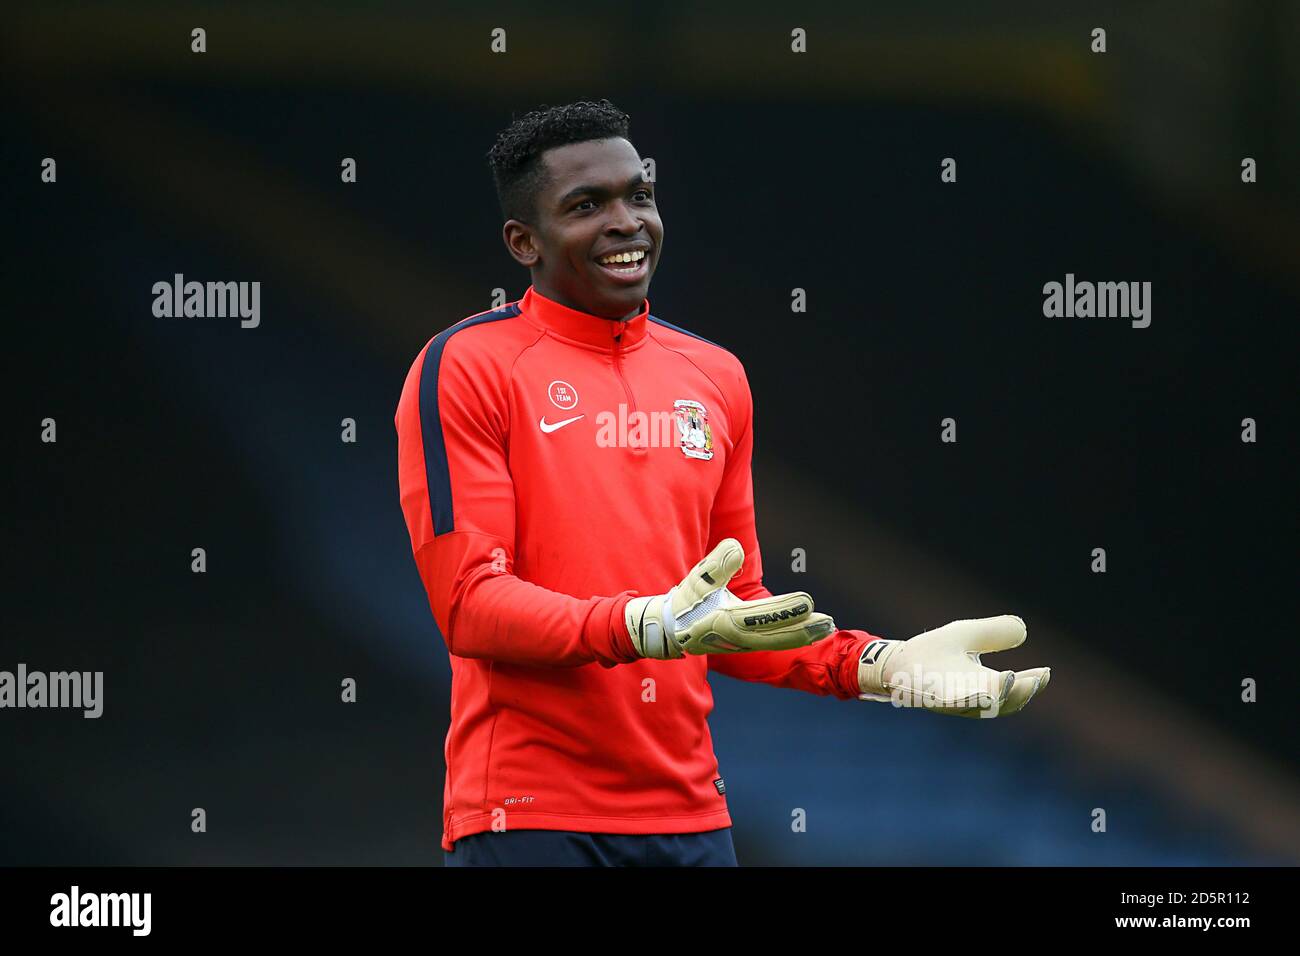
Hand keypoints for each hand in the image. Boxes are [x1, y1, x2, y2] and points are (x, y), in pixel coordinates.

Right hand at [624, 538, 836, 658]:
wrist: (666, 629)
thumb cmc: (684, 602)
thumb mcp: (696, 579)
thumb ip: (716, 563)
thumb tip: (736, 546)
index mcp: (725, 621)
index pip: (762, 616)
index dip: (786, 610)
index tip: (808, 601)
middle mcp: (736, 637)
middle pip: (777, 636)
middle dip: (804, 630)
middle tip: (829, 622)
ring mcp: (741, 644)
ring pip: (777, 641)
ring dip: (802, 635)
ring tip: (826, 626)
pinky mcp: (743, 644)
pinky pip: (772, 641)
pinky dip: (790, 637)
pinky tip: (805, 631)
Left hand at [857, 615, 1049, 717]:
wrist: (894, 663)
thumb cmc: (930, 654)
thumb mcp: (967, 635)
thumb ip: (993, 632)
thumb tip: (1023, 629)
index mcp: (983, 686)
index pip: (1014, 691)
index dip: (1032, 684)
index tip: (1046, 672)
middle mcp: (970, 698)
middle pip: (1003, 704)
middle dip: (1021, 693)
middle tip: (1038, 680)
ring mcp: (950, 701)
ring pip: (979, 706)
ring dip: (997, 696)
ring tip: (1011, 681)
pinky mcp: (929, 699)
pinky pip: (949, 702)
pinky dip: (966, 698)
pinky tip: (977, 689)